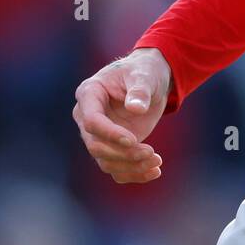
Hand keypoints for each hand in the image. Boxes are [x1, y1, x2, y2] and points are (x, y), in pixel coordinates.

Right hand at [73, 48, 171, 184]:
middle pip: (96, 146)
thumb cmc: (144, 71)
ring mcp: (99, 134)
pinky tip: (154, 171)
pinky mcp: (112, 146)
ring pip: (106, 161)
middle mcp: (87, 116)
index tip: (133, 140)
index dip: (110, 133)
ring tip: (157, 162)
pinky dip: (134, 174)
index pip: (91, 121)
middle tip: (151, 153)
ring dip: (131, 167)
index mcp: (89, 93)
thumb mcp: (145, 75)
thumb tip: (135, 108)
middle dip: (123, 154)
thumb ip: (140, 90)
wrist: (150, 80)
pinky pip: (117, 168)